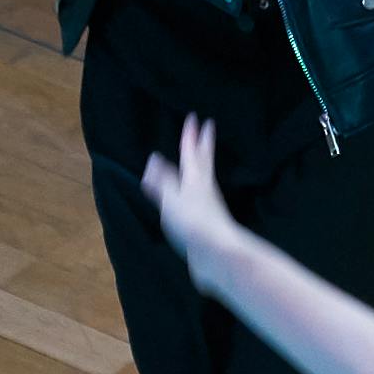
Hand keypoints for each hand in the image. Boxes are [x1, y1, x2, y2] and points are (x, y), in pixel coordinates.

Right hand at [142, 118, 236, 281]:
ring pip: (202, 178)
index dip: (191, 136)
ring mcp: (207, 206)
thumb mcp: (172, 199)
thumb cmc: (194, 224)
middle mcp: (204, 189)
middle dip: (202, 144)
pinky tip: (187, 197)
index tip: (195, 117)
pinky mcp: (205, 222)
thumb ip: (162, 180)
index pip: (191, 152)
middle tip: (208, 127)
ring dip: (199, 164)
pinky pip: (196, 198)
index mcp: (195, 180)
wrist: (218, 255)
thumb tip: (154, 159)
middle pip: (203, 162)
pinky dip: (191, 189)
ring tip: (196, 159)